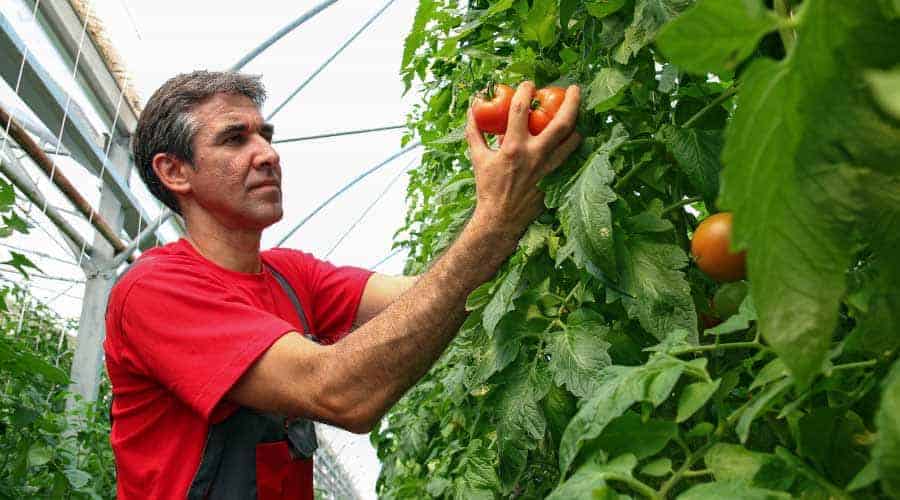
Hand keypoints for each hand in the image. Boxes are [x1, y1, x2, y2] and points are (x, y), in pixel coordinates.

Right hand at [465, 82, 581, 236]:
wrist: (500, 219)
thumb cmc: (488, 187)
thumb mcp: (478, 158)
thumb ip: (475, 132)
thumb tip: (472, 110)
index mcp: (513, 147)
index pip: (521, 110)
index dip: (526, 91)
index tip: (529, 84)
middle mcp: (535, 156)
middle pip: (561, 123)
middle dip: (571, 102)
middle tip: (574, 88)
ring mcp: (549, 169)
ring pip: (573, 141)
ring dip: (576, 125)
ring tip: (575, 116)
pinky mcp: (556, 180)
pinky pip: (570, 158)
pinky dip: (572, 146)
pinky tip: (572, 139)